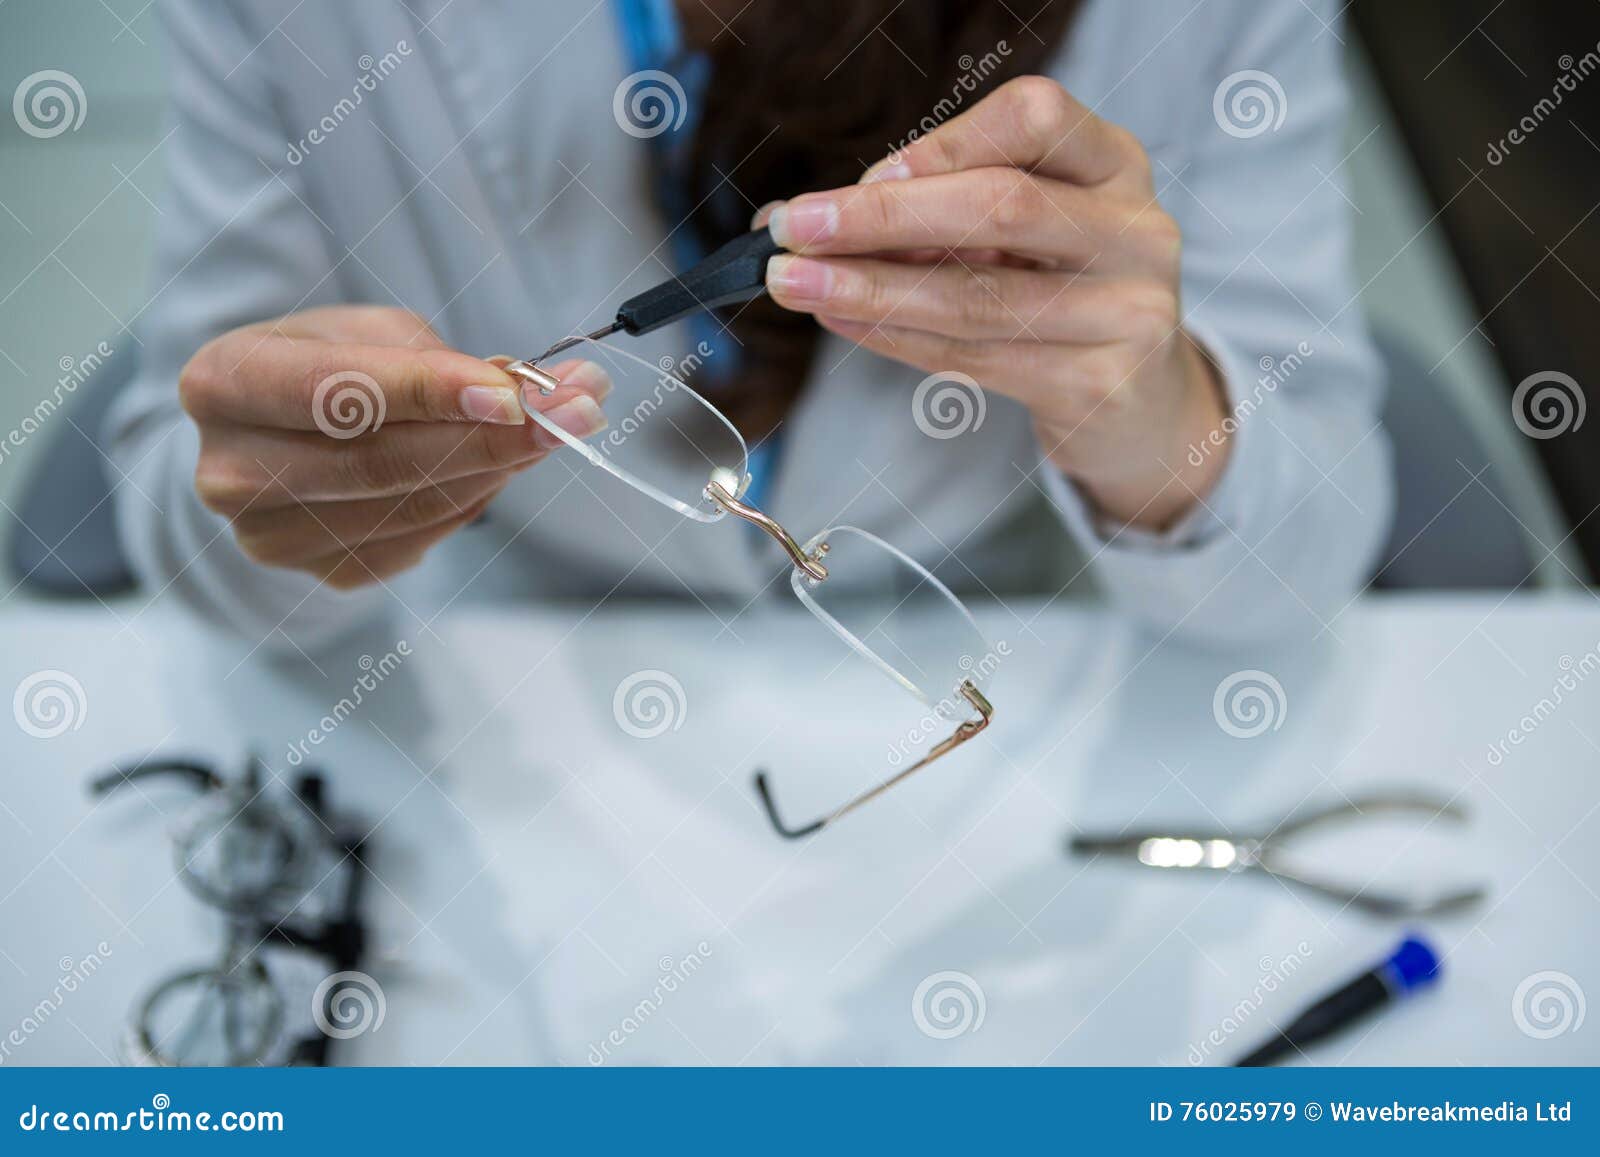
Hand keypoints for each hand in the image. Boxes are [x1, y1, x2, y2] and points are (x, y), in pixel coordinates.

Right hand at [180, 305, 607, 587]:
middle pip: (384, 463)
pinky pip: (424, 537)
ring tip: (558, 424)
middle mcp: (232, 471)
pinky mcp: (323, 574)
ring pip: (417, 506)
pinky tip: (493, 463)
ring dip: (501, 465)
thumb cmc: (322, 368)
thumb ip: (436, 359)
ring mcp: (273, 537)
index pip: (336, 392)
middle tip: (580, 410)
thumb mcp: (364, 332)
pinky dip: (474, 496)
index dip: (429, 393)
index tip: (515, 394)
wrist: (271, 437)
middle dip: (495, 436)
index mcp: (223, 384)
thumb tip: (538, 390)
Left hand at [760, 76, 1227, 530]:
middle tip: (795, 228)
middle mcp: (1135, 230)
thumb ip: (945, 208)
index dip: (943, 145)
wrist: (1141, 403)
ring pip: (977, 297)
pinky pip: (975, 359)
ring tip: (796, 283)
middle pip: (1001, 206)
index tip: (864, 175)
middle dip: (881, 217)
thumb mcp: (1026, 232)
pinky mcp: (1100, 386)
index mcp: (1115, 164)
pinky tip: (843, 321)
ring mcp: (1128, 311)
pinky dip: (896, 338)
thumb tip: (811, 215)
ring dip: (870, 289)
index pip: (1034, 118)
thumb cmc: (1061, 294)